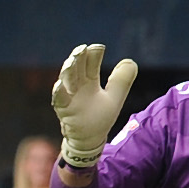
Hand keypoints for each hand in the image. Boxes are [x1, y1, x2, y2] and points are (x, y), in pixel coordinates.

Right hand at [51, 44, 138, 168]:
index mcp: (89, 79)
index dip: (93, 54)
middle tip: (81, 49)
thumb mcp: (115, 98)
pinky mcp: (63, 110)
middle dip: (78, 57)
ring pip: (66, 80)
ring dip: (67, 71)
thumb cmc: (99, 117)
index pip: (90, 62)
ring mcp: (69, 97)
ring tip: (71, 62)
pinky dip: (58, 92)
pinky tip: (59, 85)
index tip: (98, 48)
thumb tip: (129, 61)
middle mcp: (78, 85)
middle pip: (76, 67)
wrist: (89, 139)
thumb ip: (121, 80)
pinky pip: (59, 99)